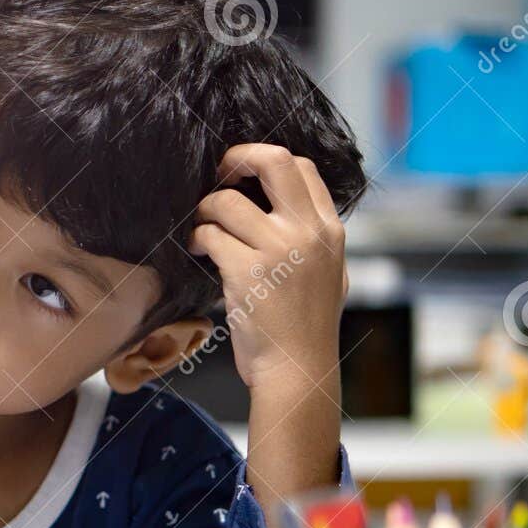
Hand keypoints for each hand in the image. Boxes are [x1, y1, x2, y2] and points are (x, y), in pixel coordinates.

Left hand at [188, 143, 347, 390]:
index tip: (243, 173)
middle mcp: (308, 233)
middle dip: (237, 158)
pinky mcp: (247, 272)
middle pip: (273, 161)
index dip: (266, 159)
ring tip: (202, 229)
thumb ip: (312, 238)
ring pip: (227, 201)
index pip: (302, 166)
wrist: (297, 369)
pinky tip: (198, 251)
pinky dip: (197, 238)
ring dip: (205, 210)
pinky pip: (210, 235)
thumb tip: (282, 207)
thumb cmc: (305, 328)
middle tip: (218, 175)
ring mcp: (279, 250)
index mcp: (330, 230)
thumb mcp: (328, 273)